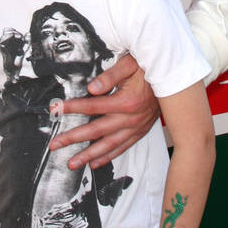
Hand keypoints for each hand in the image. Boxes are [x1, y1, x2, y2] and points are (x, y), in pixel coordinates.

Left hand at [52, 54, 158, 171]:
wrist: (173, 79)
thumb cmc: (149, 68)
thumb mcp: (130, 64)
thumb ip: (110, 76)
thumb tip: (91, 88)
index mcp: (126, 101)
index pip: (92, 107)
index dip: (71, 108)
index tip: (55, 110)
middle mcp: (130, 119)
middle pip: (96, 131)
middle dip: (73, 138)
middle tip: (55, 145)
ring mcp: (136, 128)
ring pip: (108, 146)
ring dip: (88, 155)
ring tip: (72, 163)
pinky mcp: (140, 132)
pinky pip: (122, 148)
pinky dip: (108, 157)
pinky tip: (95, 163)